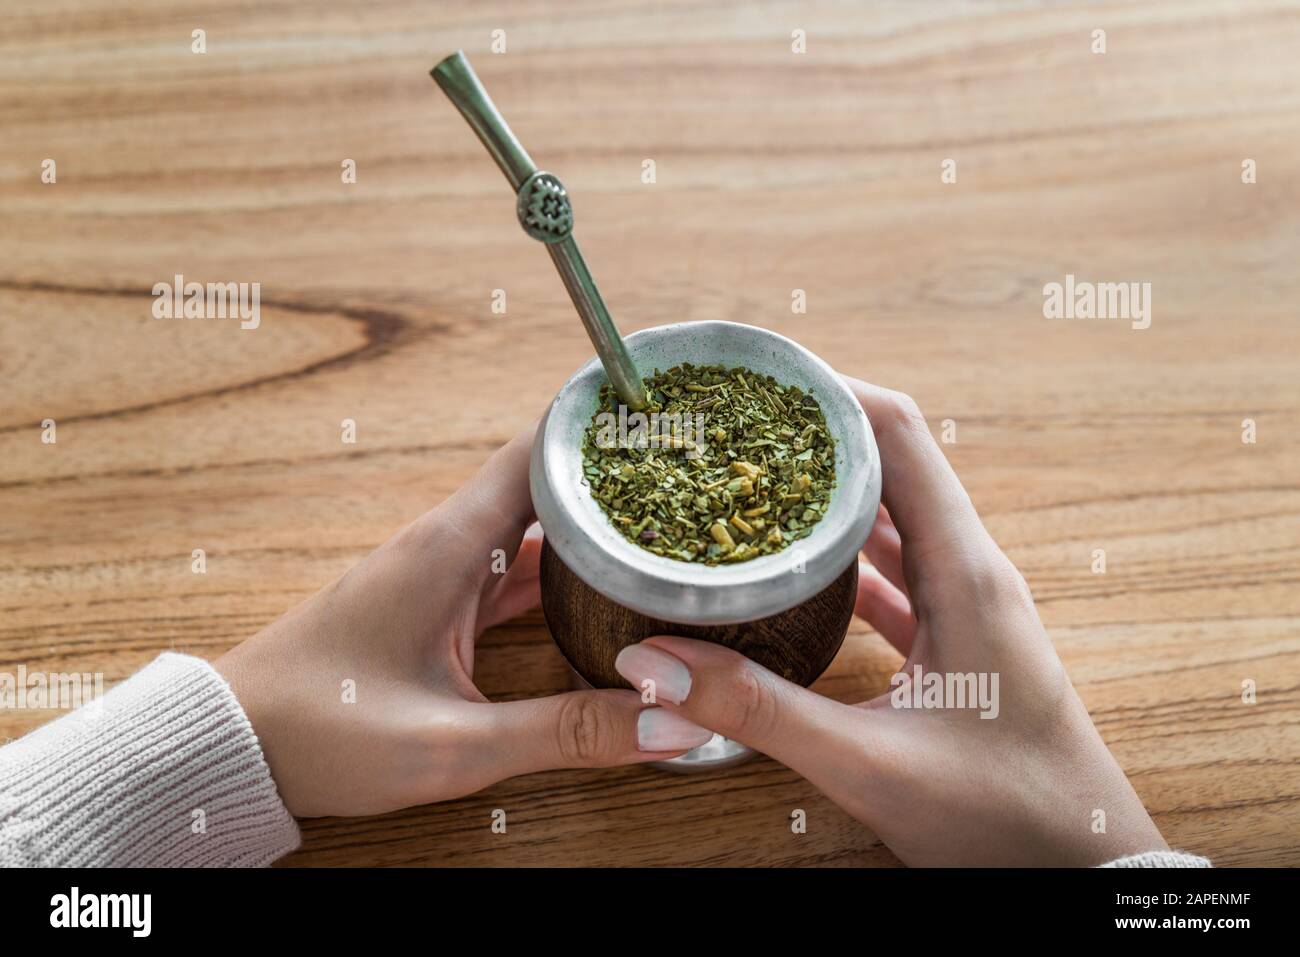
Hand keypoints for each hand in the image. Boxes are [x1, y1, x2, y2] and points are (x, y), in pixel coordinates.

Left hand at [215, 423, 712, 817]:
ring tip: (662, 531)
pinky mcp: (431, 604)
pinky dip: (555, 572)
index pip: (539, 451)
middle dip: (615, 480)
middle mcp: (446, 543)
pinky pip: (507, 569)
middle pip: (547, 484)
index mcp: (449, 546)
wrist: (233, 746)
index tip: (667, 417)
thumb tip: (669, 727)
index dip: (603, 428)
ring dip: (588, 529)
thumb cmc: (320, 733)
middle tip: (692, 477)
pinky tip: (597, 593)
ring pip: (529, 528)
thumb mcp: (456, 744)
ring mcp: (437, 571)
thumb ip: (567, 733)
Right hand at [612, 377, 1169, 865]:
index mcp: (966, 572)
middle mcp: (971, 570)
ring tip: (750, 478)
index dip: (832, 393)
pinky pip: (896, 570)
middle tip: (733, 427)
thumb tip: (654, 665)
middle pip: (890, 463)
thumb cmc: (1004, 815)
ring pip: (892, 516)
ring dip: (827, 494)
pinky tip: (789, 566)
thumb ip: (758, 711)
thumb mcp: (869, 763)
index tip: (760, 379)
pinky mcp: (957, 637)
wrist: (1081, 870)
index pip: (900, 435)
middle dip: (813, 435)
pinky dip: (843, 555)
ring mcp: (966, 603)